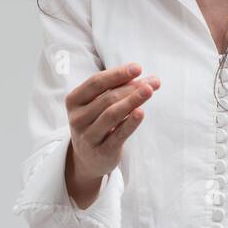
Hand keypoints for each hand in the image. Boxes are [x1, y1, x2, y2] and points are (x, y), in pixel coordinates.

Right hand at [65, 63, 159, 206]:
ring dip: (133, 100)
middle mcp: (77, 119)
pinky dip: (130, 123)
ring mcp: (87, 137)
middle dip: (131, 88)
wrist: (88, 159)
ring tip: (149, 91)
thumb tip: (151, 80)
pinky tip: (141, 112)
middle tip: (152, 83)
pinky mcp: (101, 152)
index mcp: (74, 101)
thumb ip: (120, 90)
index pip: (95, 83)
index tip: (137, 68)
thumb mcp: (100, 105)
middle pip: (107, 98)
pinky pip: (118, 135)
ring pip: (112, 114)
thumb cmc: (97, 123)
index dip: (117, 74)